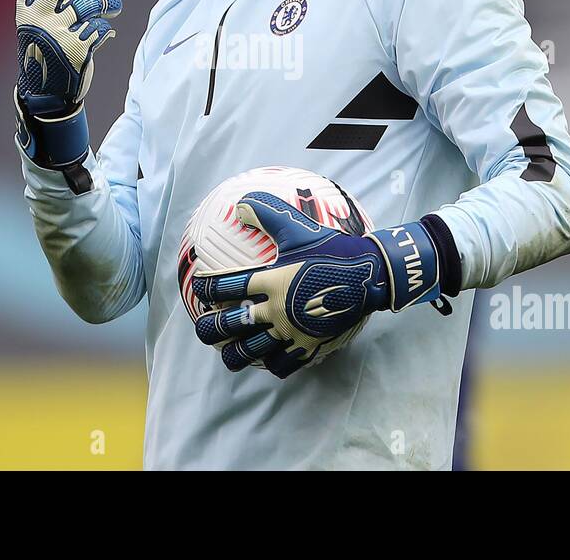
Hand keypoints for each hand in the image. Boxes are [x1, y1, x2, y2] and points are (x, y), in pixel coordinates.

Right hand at [0, 0, 120, 173]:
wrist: (47, 97)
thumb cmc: (47, 51)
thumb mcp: (44, 23)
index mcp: (28, 8)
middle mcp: (40, 17)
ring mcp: (57, 33)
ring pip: (90, 3)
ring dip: (106, 2)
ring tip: (112, 3)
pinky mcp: (76, 49)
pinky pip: (101, 27)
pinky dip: (105, 28)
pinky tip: (105, 32)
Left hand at [191, 192, 456, 377]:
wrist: (370, 276)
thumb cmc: (334, 250)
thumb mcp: (299, 228)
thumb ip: (268, 214)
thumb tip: (240, 204)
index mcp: (271, 280)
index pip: (226, 286)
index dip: (206, 288)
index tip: (199, 287)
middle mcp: (277, 309)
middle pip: (231, 325)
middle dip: (210, 328)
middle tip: (204, 327)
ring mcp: (292, 331)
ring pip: (252, 352)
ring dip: (235, 354)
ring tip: (228, 353)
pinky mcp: (309, 346)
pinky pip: (282, 365)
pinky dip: (270, 364)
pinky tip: (267, 358)